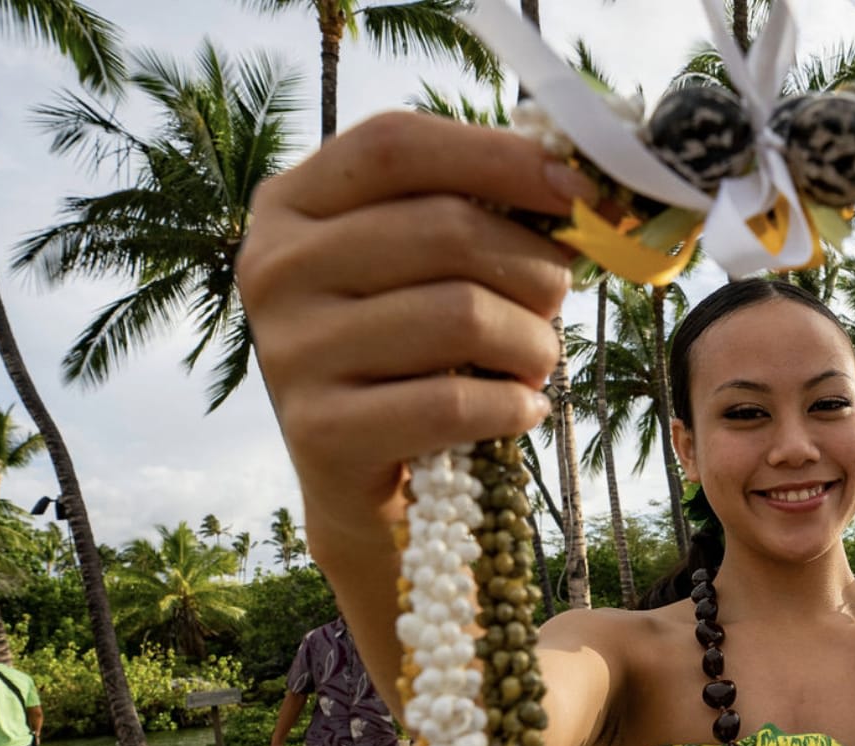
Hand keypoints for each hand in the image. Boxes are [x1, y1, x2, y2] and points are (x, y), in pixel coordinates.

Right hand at [236, 111, 593, 552]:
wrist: (364, 491)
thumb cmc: (412, 363)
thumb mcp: (420, 272)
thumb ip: (469, 214)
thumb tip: (578, 188)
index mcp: (293, 205)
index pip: (396, 145)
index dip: (498, 157)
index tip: (578, 189)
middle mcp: (275, 268)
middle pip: (444, 228)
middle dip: (533, 266)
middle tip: (555, 303)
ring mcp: (290, 351)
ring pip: (462, 315)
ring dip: (532, 344)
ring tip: (535, 364)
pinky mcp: (321, 431)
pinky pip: (453, 402)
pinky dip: (512, 406)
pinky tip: (522, 410)